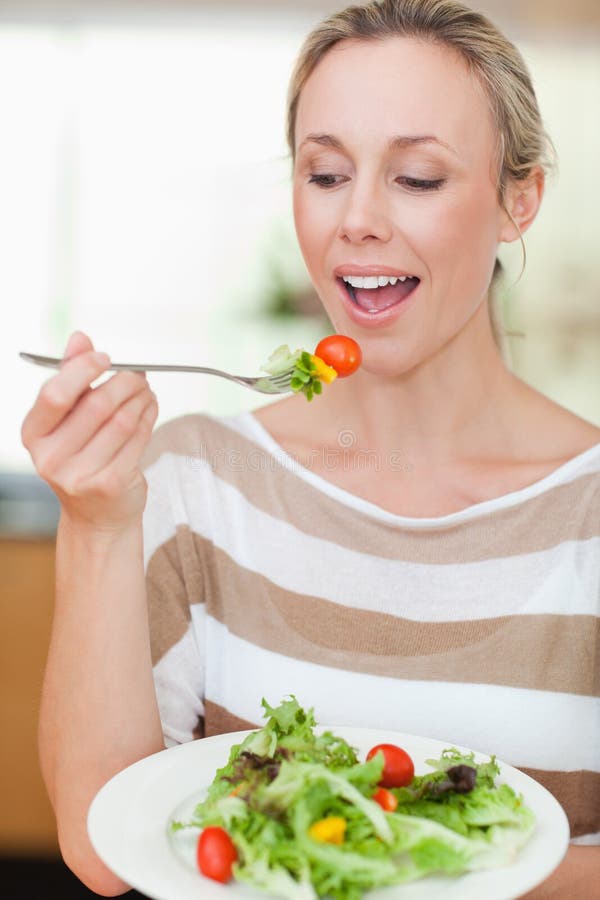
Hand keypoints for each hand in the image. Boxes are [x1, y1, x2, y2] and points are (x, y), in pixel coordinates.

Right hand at [21, 330, 158, 531]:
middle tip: (138, 374)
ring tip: (145, 390)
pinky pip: (137, 439)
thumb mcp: (69, 419)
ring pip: (121, 421)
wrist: (97, 516)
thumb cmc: (83, 458)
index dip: (83, 369)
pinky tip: (150, 408)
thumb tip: (79, 338)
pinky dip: (148, 417)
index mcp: (34, 434)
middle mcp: (50, 458)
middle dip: (123, 383)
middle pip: (96, 406)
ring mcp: (80, 475)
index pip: (55, 394)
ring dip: (140, 399)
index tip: (105, 358)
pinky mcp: (110, 484)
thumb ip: (72, 378)